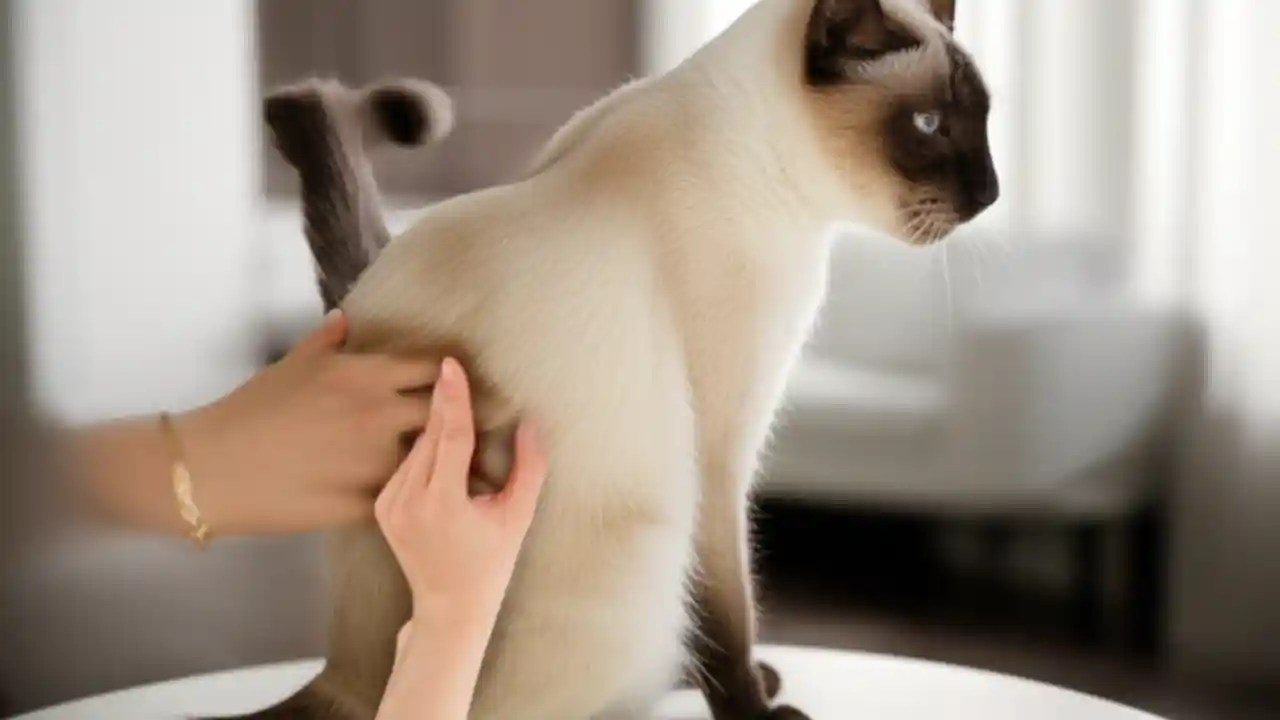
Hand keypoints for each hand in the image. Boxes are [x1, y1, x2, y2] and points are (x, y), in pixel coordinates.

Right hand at [177, 310, 436, 534]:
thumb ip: (328, 342)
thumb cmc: (250, 410)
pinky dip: (402, 497)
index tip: (448, 385)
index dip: (445, 377)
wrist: (213, 468)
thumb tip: (346, 320)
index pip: (433, 370)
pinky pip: (401, 499)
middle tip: (449, 428)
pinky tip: (404, 500)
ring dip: (427, 462)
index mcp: (367, 376)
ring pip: (427, 461)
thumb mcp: (292, 364)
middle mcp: (381, 415)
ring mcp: (376, 463)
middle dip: (448, 420)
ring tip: (434, 468)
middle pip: (443, 414)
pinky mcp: (366, 504)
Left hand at [376, 358, 547, 628]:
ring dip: (436, 431)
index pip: (449, 437)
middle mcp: (408, 502)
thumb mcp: (518, 516)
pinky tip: (440, 457)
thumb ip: (529, 468)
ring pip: (414, 447)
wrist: (448, 605)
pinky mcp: (380, 507)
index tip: (451, 364)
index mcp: (443, 504)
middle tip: (458, 378)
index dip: (453, 397)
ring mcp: (389, 505)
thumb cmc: (491, 562)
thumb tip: (530, 423)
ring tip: (458, 432)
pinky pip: (404, 463)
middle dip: (446, 408)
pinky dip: (423, 452)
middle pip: (429, 436)